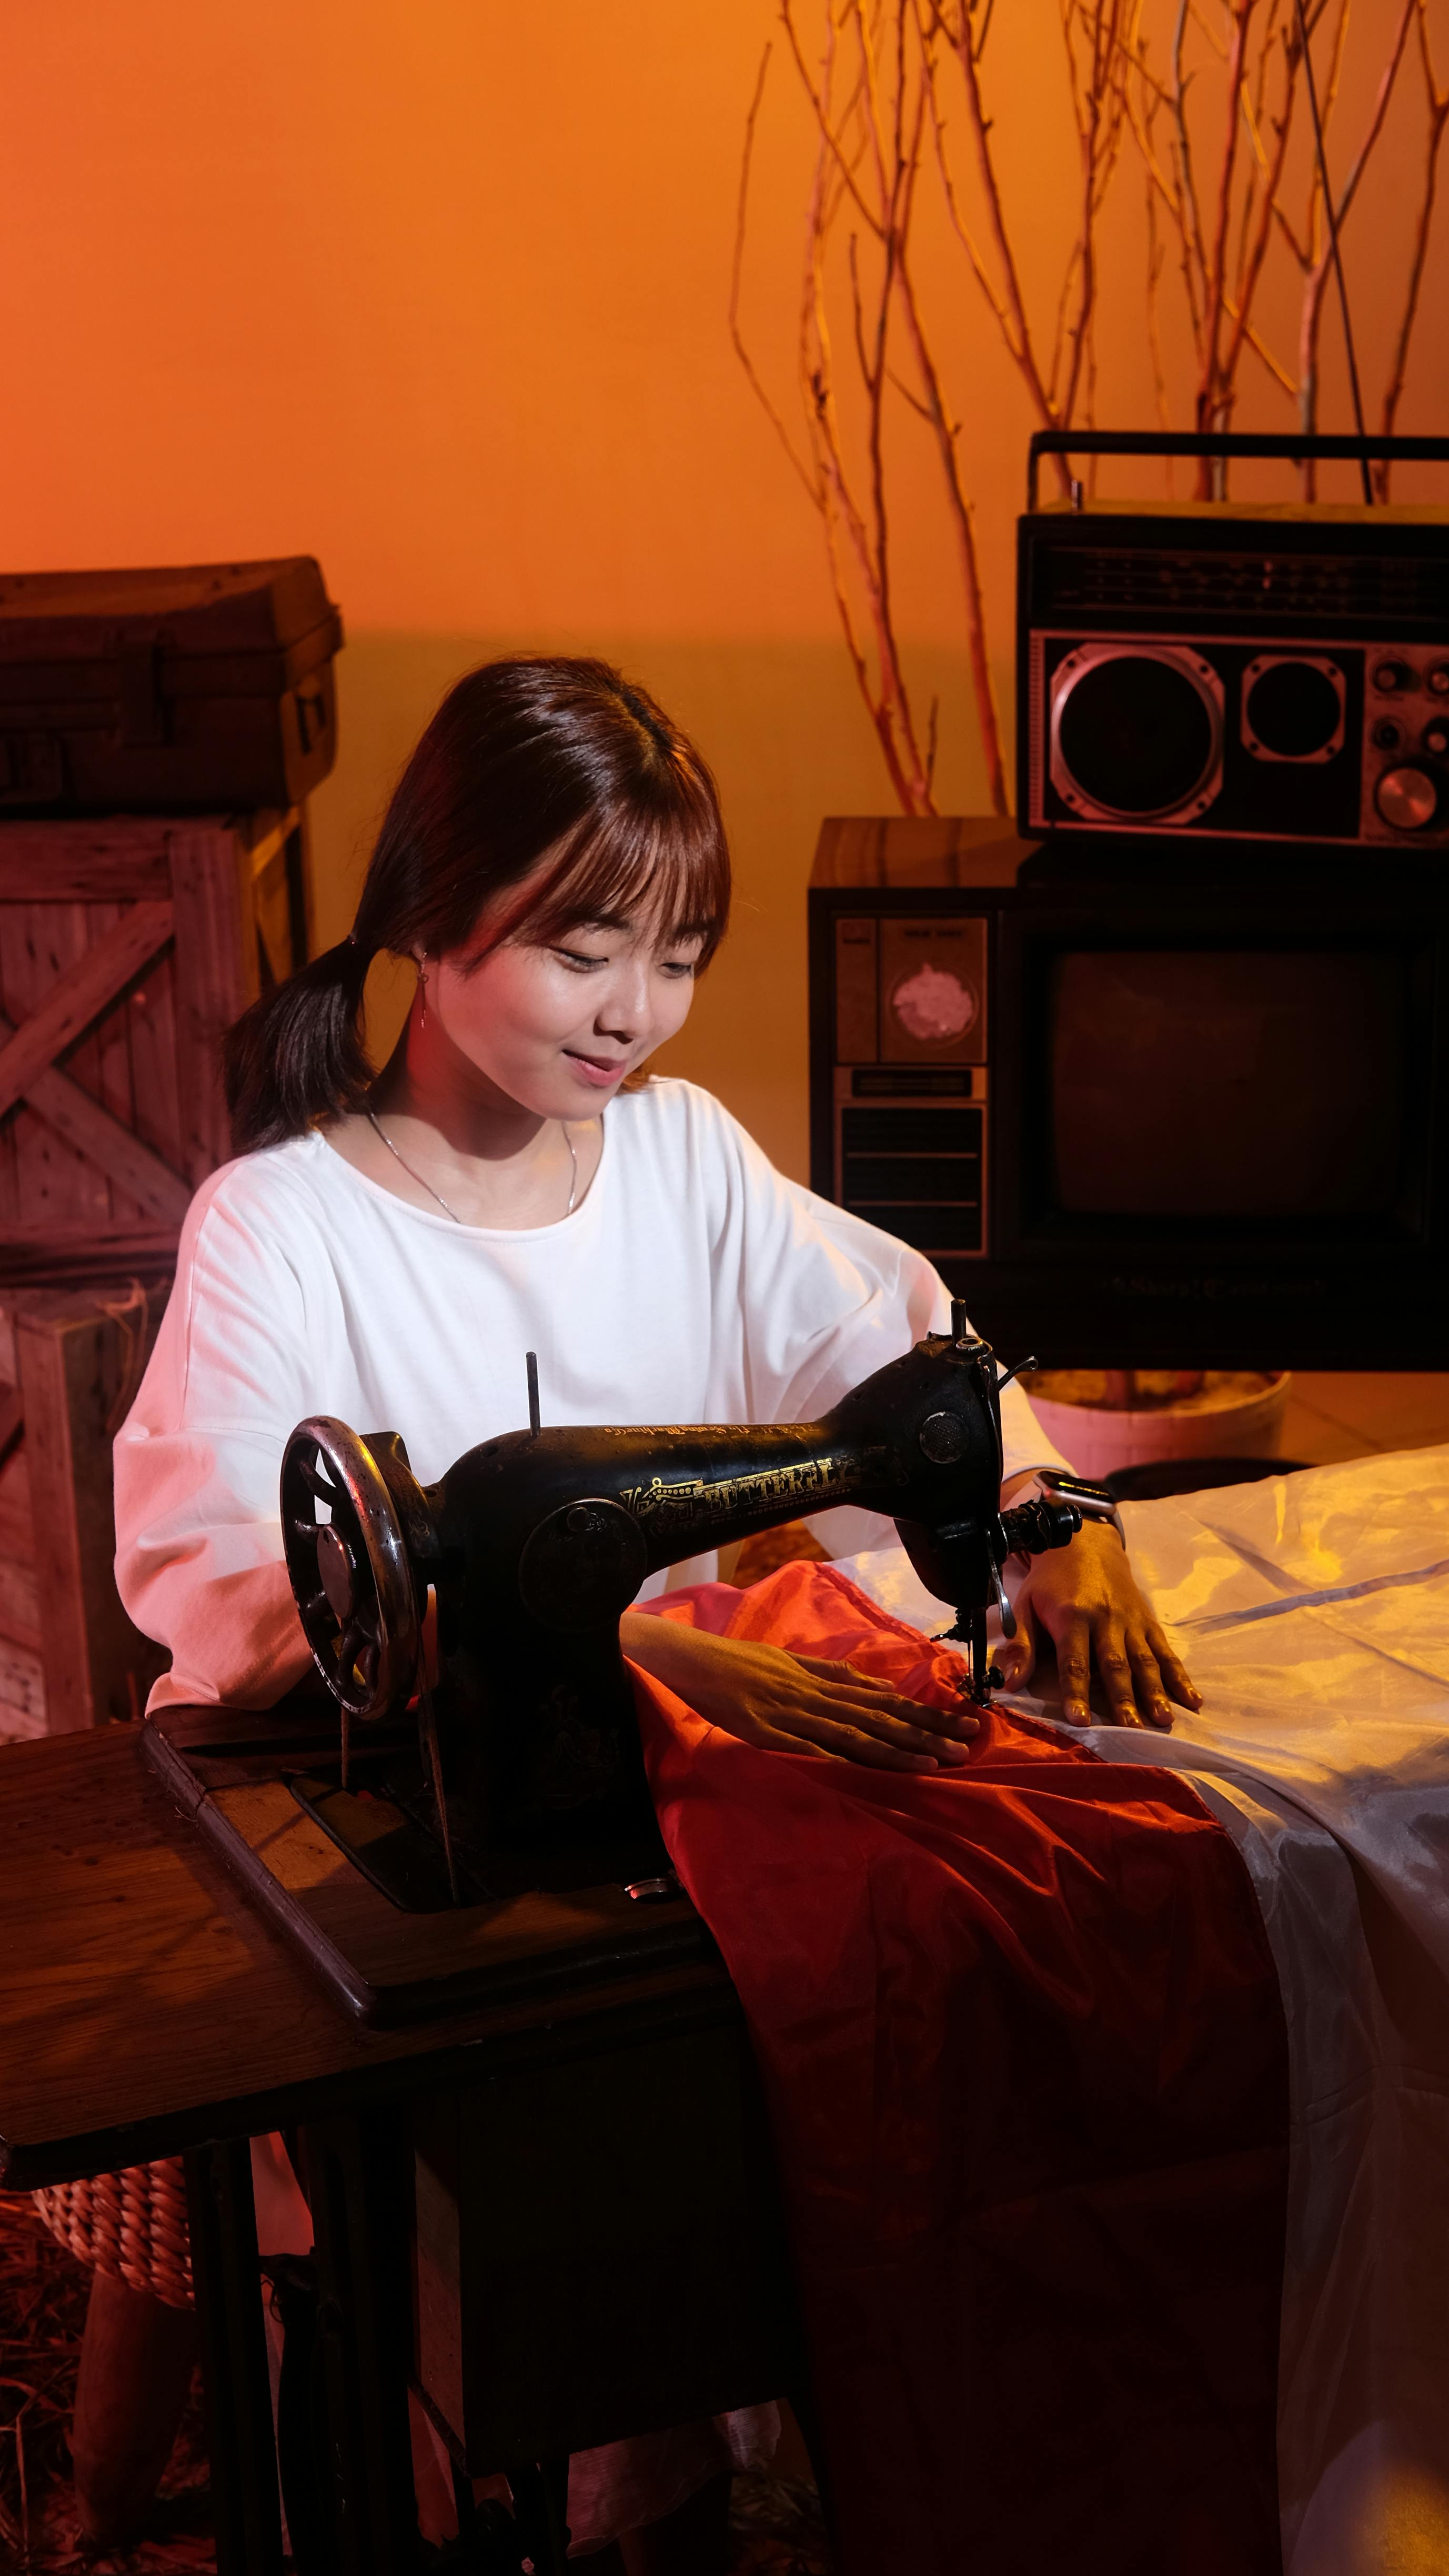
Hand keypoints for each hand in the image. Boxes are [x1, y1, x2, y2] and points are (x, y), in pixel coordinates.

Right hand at [621, 1611, 976, 1771]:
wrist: (690, 1658)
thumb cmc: (737, 1662)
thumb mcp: (789, 1662)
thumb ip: (829, 1675)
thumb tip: (869, 1684)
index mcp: (821, 1677)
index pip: (884, 1696)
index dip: (925, 1710)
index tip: (962, 1720)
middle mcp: (816, 1693)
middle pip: (880, 1715)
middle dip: (925, 1731)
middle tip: (967, 1744)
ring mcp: (793, 1712)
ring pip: (855, 1732)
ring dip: (897, 1748)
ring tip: (935, 1761)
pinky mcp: (768, 1732)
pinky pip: (810, 1748)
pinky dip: (842, 1759)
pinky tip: (868, 1771)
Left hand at [999, 1519, 1200, 1730]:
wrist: (1085, 1542)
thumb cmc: (1050, 1581)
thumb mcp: (1025, 1605)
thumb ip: (1020, 1645)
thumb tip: (1010, 1683)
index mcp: (1072, 1616)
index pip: (1074, 1661)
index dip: (1076, 1691)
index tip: (1080, 1720)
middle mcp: (1105, 1619)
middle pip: (1115, 1664)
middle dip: (1123, 1699)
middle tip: (1131, 1730)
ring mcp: (1131, 1621)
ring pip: (1144, 1660)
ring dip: (1155, 1691)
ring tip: (1164, 1720)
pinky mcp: (1148, 1620)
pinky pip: (1165, 1651)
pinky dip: (1180, 1676)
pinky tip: (1192, 1699)